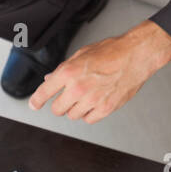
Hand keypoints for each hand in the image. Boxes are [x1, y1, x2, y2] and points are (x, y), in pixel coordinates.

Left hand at [28, 21, 170, 122]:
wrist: (136, 56)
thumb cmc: (112, 51)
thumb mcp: (82, 54)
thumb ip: (64, 69)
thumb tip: (51, 80)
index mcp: (68, 72)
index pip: (44, 92)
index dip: (36, 101)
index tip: (34, 105)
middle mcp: (78, 88)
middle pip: (57, 109)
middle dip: (60, 104)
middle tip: (67, 98)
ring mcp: (92, 100)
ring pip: (72, 115)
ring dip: (75, 109)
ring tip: (86, 97)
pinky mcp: (105, 108)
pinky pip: (89, 119)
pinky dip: (89, 114)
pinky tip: (95, 103)